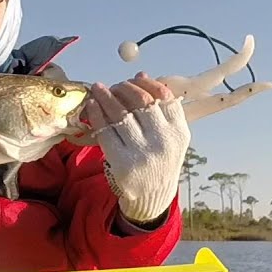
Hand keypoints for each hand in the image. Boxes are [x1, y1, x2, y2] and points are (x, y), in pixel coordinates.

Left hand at [83, 73, 189, 223]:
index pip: (163, 96)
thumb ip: (159, 108)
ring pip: (121, 114)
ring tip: (98, 89)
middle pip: (140, 102)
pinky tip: (93, 106)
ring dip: (106, 96)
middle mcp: (163, 142)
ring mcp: (142, 153)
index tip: (134, 80)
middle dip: (124, 88)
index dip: (145, 84)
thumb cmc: (160, 160)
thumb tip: (141, 76)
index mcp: (178, 132)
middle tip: (114, 86)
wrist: (152, 195)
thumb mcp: (169, 136)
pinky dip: (97, 114)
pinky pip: (106, 131)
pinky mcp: (121, 163)